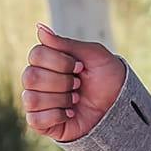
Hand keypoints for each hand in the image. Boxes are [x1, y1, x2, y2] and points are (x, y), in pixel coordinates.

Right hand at [22, 23, 126, 143]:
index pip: (36, 55)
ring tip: (76, 99)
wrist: (120, 105)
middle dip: (62, 81)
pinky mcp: (42, 123)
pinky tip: (70, 113)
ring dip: (60, 99)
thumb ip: (65, 43)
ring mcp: (38, 102)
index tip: (81, 67)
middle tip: (79, 84)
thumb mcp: (92, 54)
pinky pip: (34, 119)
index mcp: (47, 61)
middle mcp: (38, 80)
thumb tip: (39, 28)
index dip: (60, 61)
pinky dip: (56, 116)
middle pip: (30, 77)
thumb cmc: (107, 77)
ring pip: (31, 99)